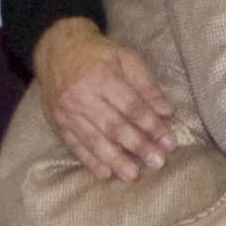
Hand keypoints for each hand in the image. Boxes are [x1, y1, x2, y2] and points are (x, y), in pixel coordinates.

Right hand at [30, 18, 183, 182]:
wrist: (56, 50)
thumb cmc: (98, 55)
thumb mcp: (126, 59)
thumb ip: (146, 86)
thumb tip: (166, 111)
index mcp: (102, 77)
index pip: (131, 106)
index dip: (152, 125)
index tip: (169, 141)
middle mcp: (82, 97)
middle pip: (114, 126)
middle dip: (138, 146)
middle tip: (157, 162)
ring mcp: (67, 113)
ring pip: (94, 140)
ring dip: (115, 160)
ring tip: (133, 175)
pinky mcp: (57, 124)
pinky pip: (75, 146)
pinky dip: (90, 161)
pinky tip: (105, 173)